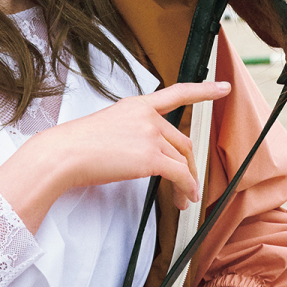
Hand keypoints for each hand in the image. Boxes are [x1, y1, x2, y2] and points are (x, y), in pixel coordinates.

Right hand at [0, 79, 229, 234]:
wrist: (63, 154)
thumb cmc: (76, 145)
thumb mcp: (106, 128)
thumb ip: (129, 133)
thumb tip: (141, 152)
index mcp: (136, 105)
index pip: (177, 93)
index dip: (204, 90)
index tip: (222, 87)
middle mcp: (147, 116)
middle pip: (181, 140)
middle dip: (189, 164)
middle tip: (188, 183)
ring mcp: (150, 135)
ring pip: (182, 160)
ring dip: (187, 182)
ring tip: (185, 199)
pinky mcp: (150, 157)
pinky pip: (179, 175)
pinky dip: (186, 188)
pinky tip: (185, 198)